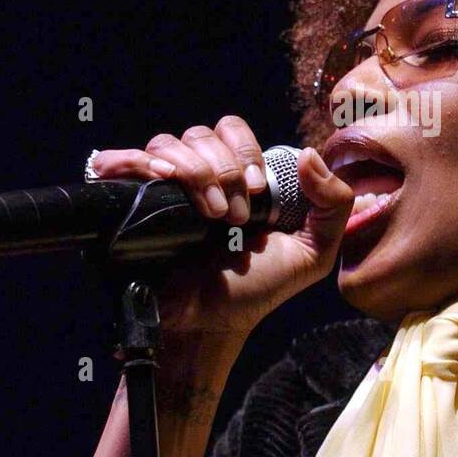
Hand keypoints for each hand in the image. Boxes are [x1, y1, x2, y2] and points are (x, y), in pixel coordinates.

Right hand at [89, 116, 352, 340]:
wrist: (210, 325)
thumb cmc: (256, 288)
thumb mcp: (312, 251)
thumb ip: (334, 204)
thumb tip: (310, 154)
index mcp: (235, 176)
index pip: (232, 130)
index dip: (246, 152)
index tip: (259, 192)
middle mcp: (196, 175)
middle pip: (201, 134)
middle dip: (223, 169)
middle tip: (234, 215)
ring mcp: (161, 188)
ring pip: (167, 143)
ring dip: (194, 173)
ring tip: (209, 216)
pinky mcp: (129, 202)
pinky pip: (123, 160)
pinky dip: (139, 161)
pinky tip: (161, 180)